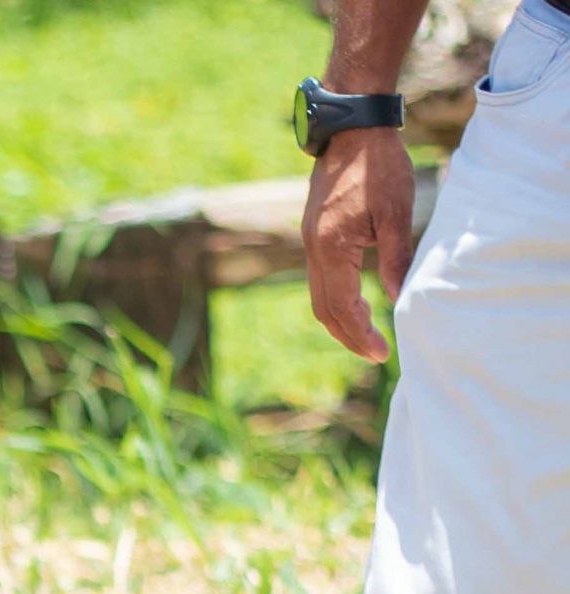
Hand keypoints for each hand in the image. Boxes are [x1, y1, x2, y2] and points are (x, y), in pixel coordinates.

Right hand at [303, 127, 415, 360]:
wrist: (352, 127)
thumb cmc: (378, 164)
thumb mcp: (396, 211)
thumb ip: (396, 258)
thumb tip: (397, 299)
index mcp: (332, 248)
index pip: (343, 307)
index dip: (361, 335)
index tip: (383, 351)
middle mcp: (313, 250)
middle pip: (324, 311)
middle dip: (349, 336)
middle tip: (376, 352)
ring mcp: (310, 243)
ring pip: (319, 298)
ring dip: (341, 321)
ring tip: (367, 333)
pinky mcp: (313, 235)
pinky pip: (320, 280)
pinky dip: (336, 299)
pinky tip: (356, 301)